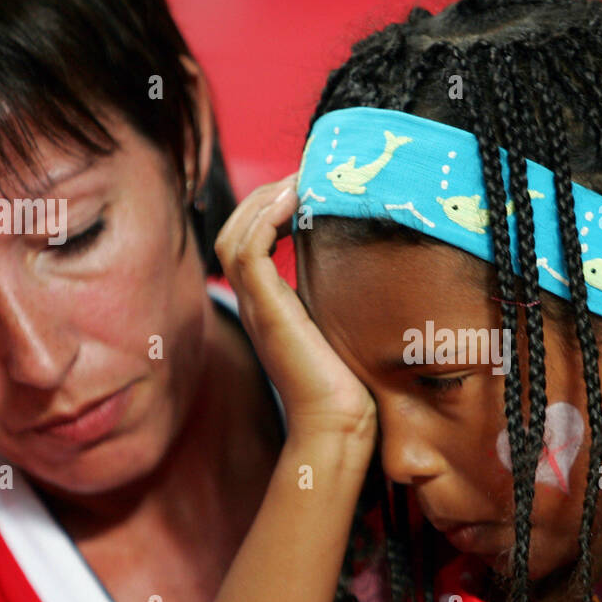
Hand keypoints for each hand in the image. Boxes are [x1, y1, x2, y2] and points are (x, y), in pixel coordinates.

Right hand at [215, 174, 376, 444]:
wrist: (340, 425)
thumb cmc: (350, 387)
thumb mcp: (342, 330)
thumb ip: (339, 300)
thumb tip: (367, 271)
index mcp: (269, 308)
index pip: (248, 244)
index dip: (268, 210)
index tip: (304, 189)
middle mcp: (256, 305)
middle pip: (234, 233)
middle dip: (263, 197)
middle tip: (301, 176)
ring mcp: (257, 308)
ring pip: (235, 236)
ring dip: (263, 201)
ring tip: (297, 181)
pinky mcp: (267, 311)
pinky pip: (249, 251)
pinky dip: (265, 220)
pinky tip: (293, 202)